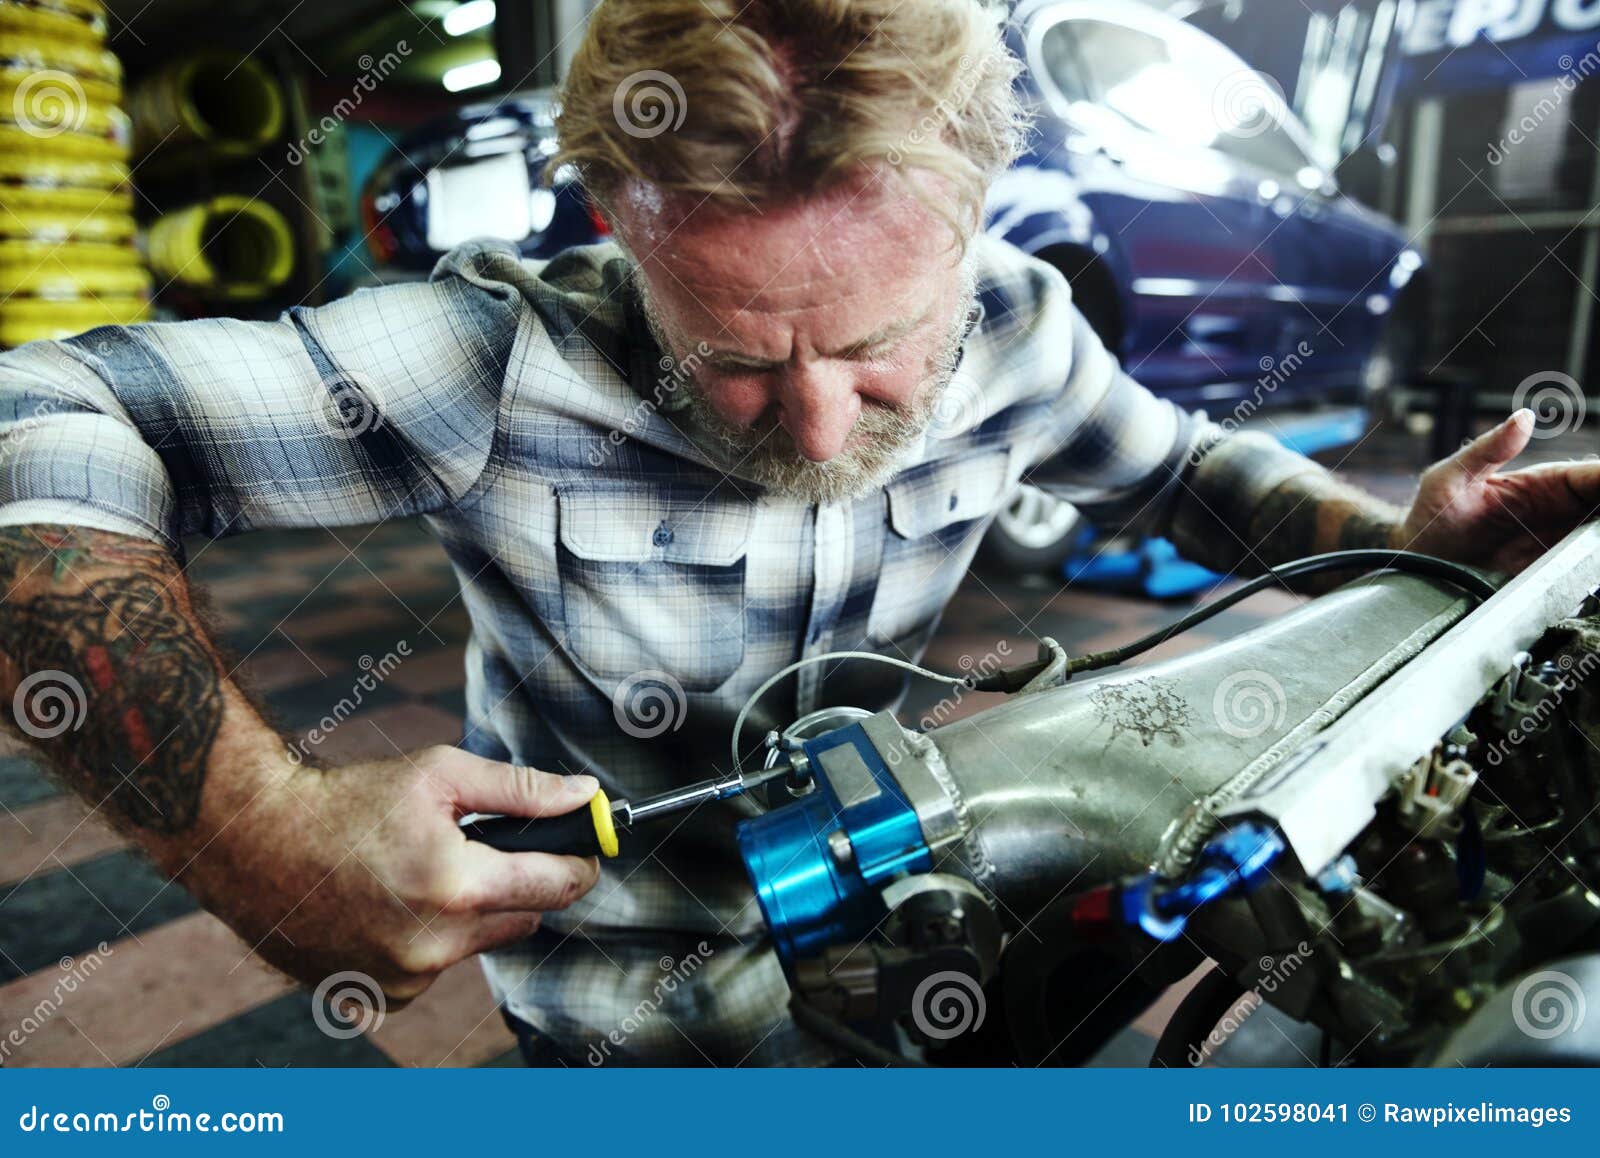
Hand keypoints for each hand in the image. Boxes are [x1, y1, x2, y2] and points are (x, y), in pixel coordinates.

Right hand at [170, 745, 600, 1004]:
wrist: (258, 844)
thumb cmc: (349, 801)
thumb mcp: (440, 774)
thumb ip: (521, 789)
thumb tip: (585, 795)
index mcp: (458, 887)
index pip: (559, 887)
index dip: (578, 862)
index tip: (580, 847)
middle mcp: (435, 945)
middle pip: (523, 918)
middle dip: (515, 882)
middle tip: (478, 847)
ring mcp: (405, 979)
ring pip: (478, 942)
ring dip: (469, 912)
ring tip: (420, 872)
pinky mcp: (380, 997)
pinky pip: (436, 969)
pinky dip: (428, 940)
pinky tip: (391, 906)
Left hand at [1393, 409, 1599, 574]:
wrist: (1417, 563)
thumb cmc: (1432, 515)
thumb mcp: (1451, 478)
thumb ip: (1487, 449)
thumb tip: (1524, 417)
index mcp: (1543, 484)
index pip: (1594, 476)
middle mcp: (1558, 512)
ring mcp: (1556, 544)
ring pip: (1596, 538)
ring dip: (1599, 540)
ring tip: (1599, 547)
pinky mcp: (1548, 573)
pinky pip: (1580, 568)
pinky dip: (1590, 565)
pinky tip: (1590, 565)